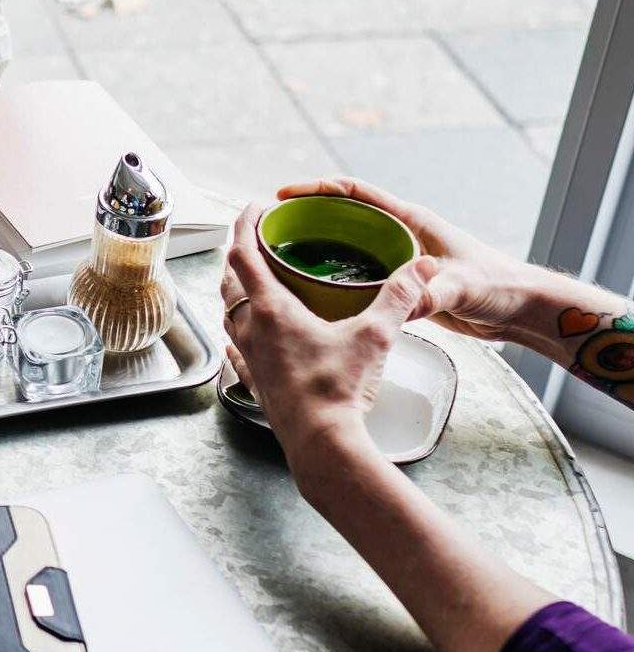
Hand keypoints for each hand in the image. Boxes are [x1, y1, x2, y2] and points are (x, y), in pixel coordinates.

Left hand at [220, 204, 438, 485]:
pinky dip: (237, 333)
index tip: (255, 207)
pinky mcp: (254, 381)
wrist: (322, 444)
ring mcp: (247, 357)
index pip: (243, 253)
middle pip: (230, 280)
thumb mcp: (375, 336)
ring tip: (252, 282)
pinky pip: (235, 349)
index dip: (245, 224)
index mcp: (272, 310)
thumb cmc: (339, 391)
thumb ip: (398, 297)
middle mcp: (250, 330)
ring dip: (235, 292)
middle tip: (255, 241)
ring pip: (228, 313)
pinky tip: (242, 337)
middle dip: (239, 254)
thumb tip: (423, 268)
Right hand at [276, 178, 540, 345]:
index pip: (355, 193)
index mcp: (411, 221)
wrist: (520, 310)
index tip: (285, 194)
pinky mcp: (401, 286)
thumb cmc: (500, 286)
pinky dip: (333, 281)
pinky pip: (357, 277)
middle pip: (342, 217)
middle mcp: (400, 235)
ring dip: (316, 250)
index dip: (317, 188)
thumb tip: (400, 304)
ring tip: (282, 261)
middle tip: (271, 229)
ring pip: (346, 248)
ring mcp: (398, 260)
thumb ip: (433, 293)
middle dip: (306, 217)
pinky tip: (313, 294)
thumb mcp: (463, 286)